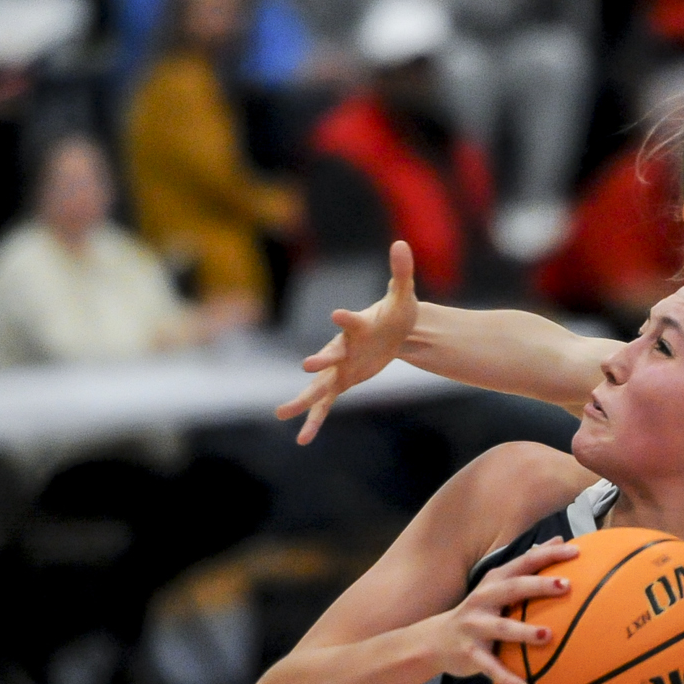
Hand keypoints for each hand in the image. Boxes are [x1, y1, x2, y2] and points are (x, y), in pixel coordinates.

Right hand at [282, 240, 420, 444]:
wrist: (391, 331)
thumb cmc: (395, 312)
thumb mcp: (403, 296)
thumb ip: (401, 272)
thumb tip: (401, 244)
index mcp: (357, 326)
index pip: (351, 321)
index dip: (346, 318)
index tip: (337, 314)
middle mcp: (342, 348)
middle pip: (328, 357)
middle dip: (320, 362)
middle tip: (307, 367)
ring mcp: (339, 368)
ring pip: (318, 387)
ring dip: (303, 401)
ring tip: (280, 414)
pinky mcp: (341, 382)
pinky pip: (325, 404)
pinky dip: (315, 421)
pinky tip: (303, 440)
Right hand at [423, 540, 578, 683]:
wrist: (434, 641)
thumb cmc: (477, 612)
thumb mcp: (496, 586)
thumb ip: (525, 567)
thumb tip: (558, 541)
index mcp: (494, 582)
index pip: (523, 563)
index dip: (548, 556)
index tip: (576, 552)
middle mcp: (484, 600)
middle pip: (513, 589)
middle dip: (539, 586)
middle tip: (566, 586)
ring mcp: (475, 627)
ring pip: (502, 628)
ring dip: (524, 632)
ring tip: (547, 636)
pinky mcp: (470, 654)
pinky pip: (491, 667)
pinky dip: (507, 678)